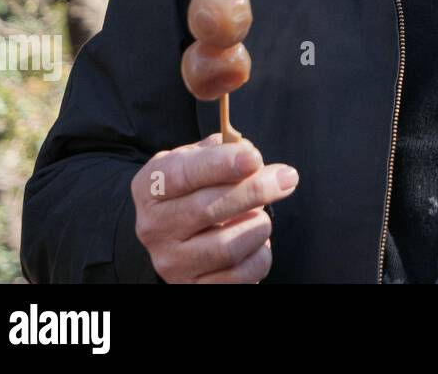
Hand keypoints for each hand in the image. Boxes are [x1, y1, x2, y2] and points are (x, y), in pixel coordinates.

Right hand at [131, 132, 299, 282]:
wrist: (182, 233)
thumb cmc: (198, 186)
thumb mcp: (200, 159)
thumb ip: (225, 149)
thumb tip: (251, 157)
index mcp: (151, 188)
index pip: (181, 174)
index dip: (220, 164)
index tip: (254, 159)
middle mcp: (153, 227)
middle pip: (207, 208)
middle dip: (255, 190)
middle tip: (286, 177)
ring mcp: (171, 262)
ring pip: (228, 246)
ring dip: (259, 225)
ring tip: (260, 216)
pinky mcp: (193, 287)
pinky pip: (241, 275)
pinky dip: (260, 256)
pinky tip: (255, 244)